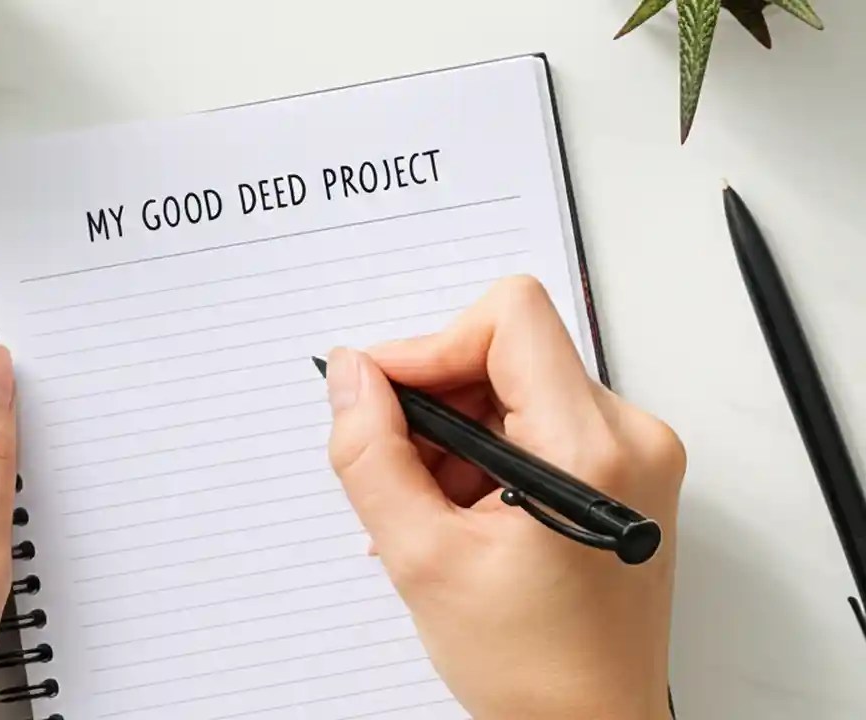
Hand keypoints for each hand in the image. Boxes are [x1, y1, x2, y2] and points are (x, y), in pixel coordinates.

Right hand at [323, 277, 684, 719]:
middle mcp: (631, 437)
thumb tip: (351, 376)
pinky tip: (459, 514)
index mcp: (590, 450)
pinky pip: (539, 421)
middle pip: (509, 351)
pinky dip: (485, 453)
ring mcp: (635, 454)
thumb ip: (372, 453)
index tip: (383, 394)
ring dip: (456, 434)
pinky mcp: (626, 471)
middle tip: (399, 469)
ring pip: (518, 386)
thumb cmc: (530, 668)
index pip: (510, 318)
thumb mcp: (422, 557)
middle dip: (437, 402)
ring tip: (431, 510)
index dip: (431, 346)